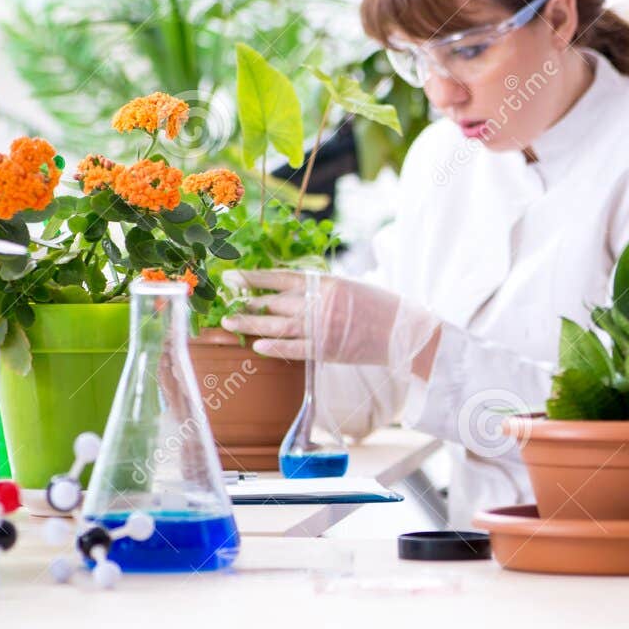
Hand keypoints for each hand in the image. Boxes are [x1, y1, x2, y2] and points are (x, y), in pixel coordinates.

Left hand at [220, 270, 440, 372]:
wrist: (402, 331)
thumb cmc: (376, 305)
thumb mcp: (346, 286)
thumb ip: (317, 288)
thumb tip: (285, 290)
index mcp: (324, 283)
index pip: (280, 278)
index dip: (253, 278)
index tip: (231, 277)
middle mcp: (319, 303)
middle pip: (274, 302)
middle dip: (247, 302)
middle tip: (226, 303)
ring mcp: (322, 328)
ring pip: (277, 325)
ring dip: (251, 323)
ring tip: (230, 321)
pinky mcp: (326, 350)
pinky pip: (293, 349)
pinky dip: (274, 347)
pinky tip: (257, 345)